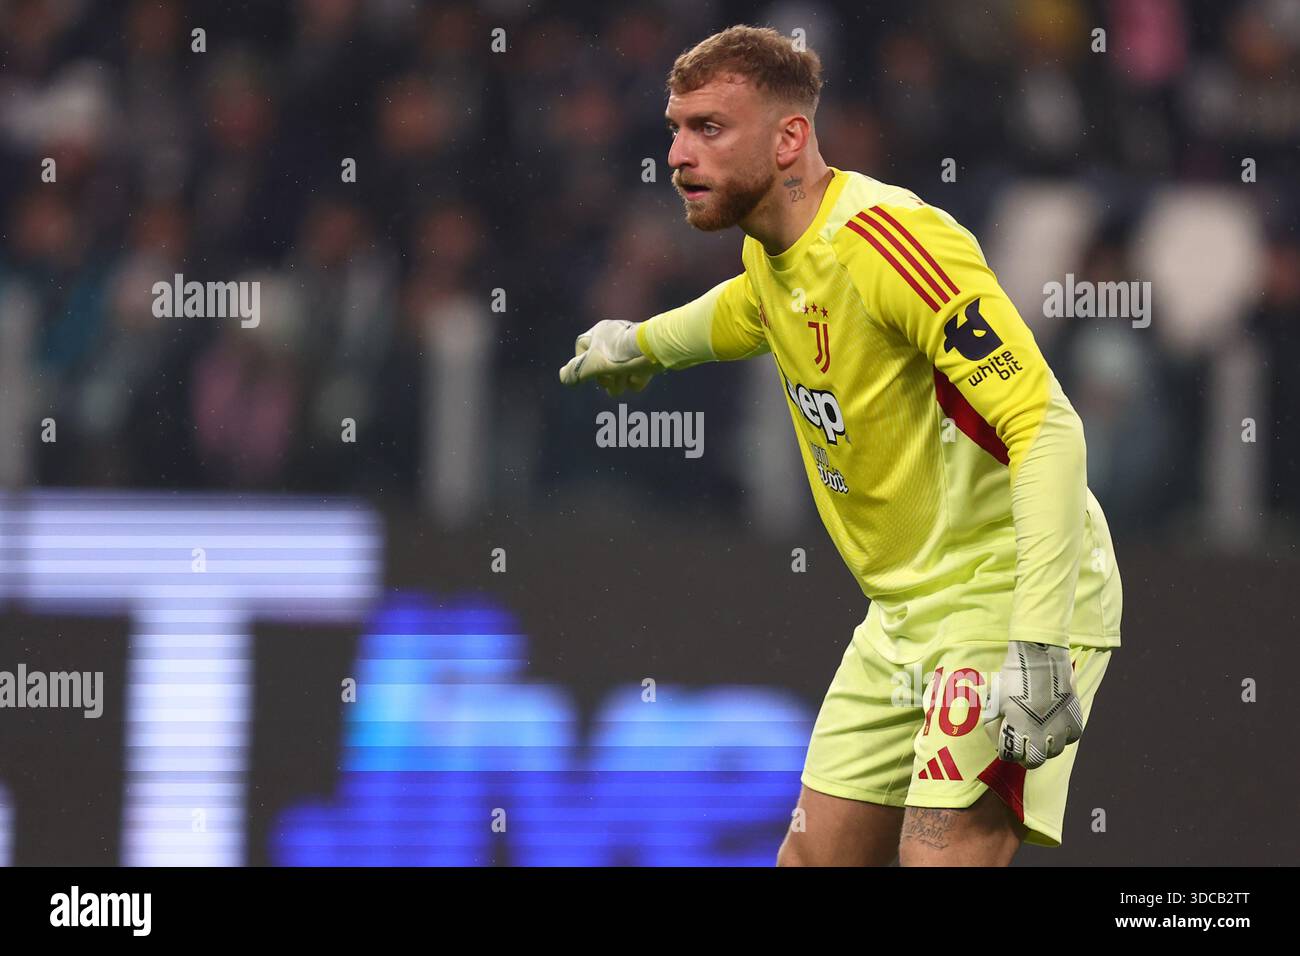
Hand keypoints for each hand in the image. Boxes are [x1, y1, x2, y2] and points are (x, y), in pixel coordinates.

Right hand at [558, 319, 660, 396]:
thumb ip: (575, 373)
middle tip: (612, 383)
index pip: (582, 349)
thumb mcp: (590, 366)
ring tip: (626, 381)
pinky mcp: (648, 355)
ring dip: (621, 382)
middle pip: (603, 364)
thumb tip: (564, 377)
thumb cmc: (619, 355)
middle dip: (606, 379)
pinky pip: (637, 371)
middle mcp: (615, 335)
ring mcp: (632, 345)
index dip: (583, 364)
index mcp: (600, 332)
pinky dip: (638, 378)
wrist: (655, 350)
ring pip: (620, 371)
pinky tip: (641, 376)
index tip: (589, 374)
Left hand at [982, 641, 1083, 768]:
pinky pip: (1072, 737)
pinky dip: (1064, 736)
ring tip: (1040, 736)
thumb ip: (994, 721)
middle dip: (1026, 756)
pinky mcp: (1074, 717)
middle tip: (1024, 747)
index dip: (1006, 751)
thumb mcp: (995, 698)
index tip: (1006, 745)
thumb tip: (997, 736)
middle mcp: (1040, 732)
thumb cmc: (1014, 676)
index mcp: (1017, 727)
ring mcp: (1060, 726)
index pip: (1011, 755)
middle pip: (1034, 761)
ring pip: (1054, 751)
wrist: (1040, 656)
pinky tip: (1056, 727)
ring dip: (1045, 747)